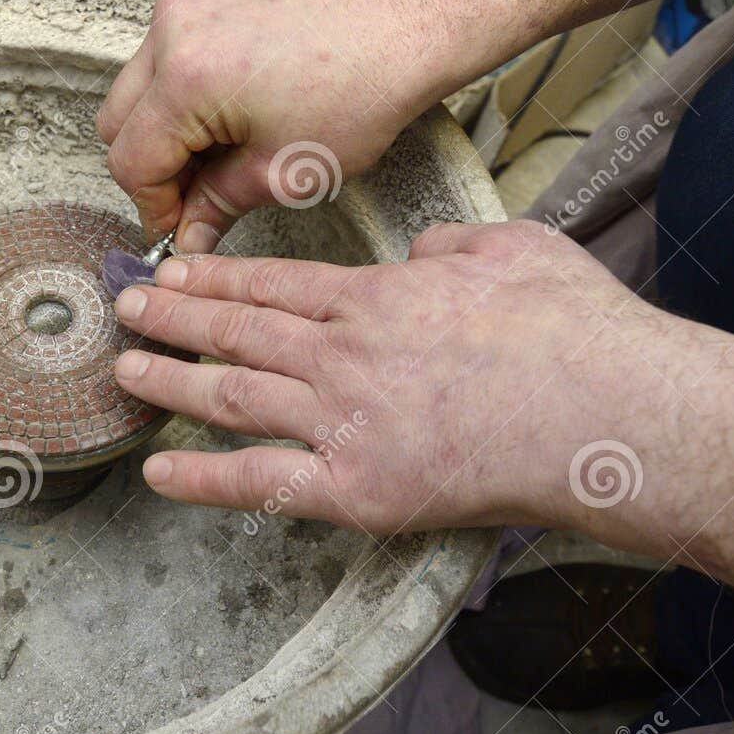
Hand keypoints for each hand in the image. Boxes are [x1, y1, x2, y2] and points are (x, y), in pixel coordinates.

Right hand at [97, 0, 434, 253]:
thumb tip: (187, 239)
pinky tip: (230, 107)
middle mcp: (173, 32)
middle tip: (197, 193)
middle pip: (117, 121)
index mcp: (186, 80)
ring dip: (164, 125)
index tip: (177, 227)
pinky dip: (182, 85)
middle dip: (151, 166)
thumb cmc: (360, 92)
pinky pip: (164, 51)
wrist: (403, 24)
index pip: (130, 162)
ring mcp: (185, 4)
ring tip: (220, 147)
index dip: (152, 207)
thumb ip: (218, 206)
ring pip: (136, 86)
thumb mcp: (283, 172)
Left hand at [111, 221, 664, 532]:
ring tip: (123, 371)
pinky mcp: (358, 489)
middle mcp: (347, 352)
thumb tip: (423, 249)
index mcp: (381, 296)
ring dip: (172, 381)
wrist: (609, 410)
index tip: (176, 272)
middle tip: (126, 307)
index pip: (276, 284)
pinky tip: (159, 472)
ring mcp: (345, 421)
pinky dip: (204, 480)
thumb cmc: (577, 330)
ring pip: (233, 395)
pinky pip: (262, 483)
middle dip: (175, 317)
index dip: (217, 280)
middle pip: (239, 331)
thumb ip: (453, 243)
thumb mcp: (515, 248)